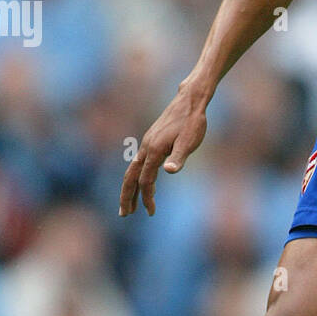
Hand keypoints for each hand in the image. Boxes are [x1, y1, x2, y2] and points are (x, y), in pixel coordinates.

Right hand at [119, 87, 207, 216]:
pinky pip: (139, 163)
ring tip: (130, 205)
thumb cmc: (192, 122)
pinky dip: (137, 177)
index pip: (145, 180)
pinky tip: (144, 183)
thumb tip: (169, 171)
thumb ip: (179, 157)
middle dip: (126, 197)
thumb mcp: (189, 141)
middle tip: (124, 215)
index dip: (147, 198)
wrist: (190, 100)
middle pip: (130, 177)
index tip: (151, 212)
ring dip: (130, 188)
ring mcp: (147, 143)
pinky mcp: (151, 140)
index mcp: (154, 150)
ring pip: (133, 170)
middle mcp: (146, 147)